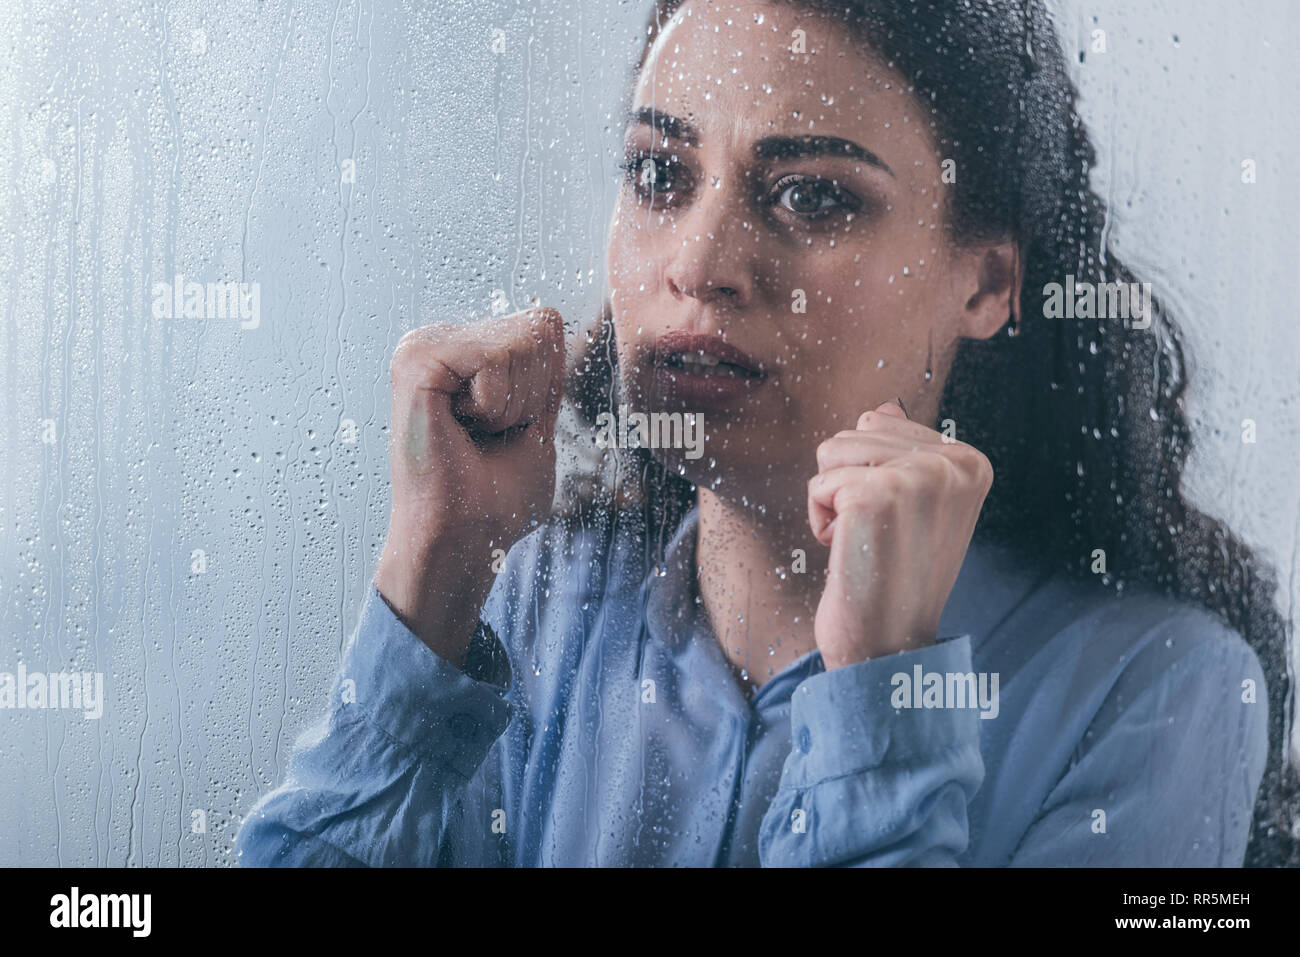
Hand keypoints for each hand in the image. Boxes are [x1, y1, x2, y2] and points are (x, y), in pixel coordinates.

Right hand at [374, 307, 565, 663]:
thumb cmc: (495, 495)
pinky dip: (495, 406)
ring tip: (471, 435)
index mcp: (460, 351)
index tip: (506, 429)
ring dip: (512, 404)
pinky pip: (495, 359)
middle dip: (532, 393)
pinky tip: (458, 429)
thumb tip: (549, 318)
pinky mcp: (416, 360)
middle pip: (539, 327)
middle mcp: (436, 338)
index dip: (545, 385)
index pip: (544, 325)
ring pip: (521, 342)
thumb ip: (543, 368)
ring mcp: (422, 345)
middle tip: (487, 436)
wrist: (465, 538)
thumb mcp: (535, 418)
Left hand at [808, 398, 993, 668]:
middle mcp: (954, 464)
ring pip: (831, 451)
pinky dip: (820, 521)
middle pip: (853, 432)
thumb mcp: (915, 506)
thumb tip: (883, 407)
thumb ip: (902, 453)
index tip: (897, 521)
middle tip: (878, 535)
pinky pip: (818, 485)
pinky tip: (850, 553)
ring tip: (866, 541)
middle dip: (848, 483)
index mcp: (970, 462)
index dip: (870, 474)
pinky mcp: (877, 495)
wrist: (888, 646)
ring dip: (834, 501)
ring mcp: (919, 477)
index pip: (881, 424)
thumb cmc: (894, 577)